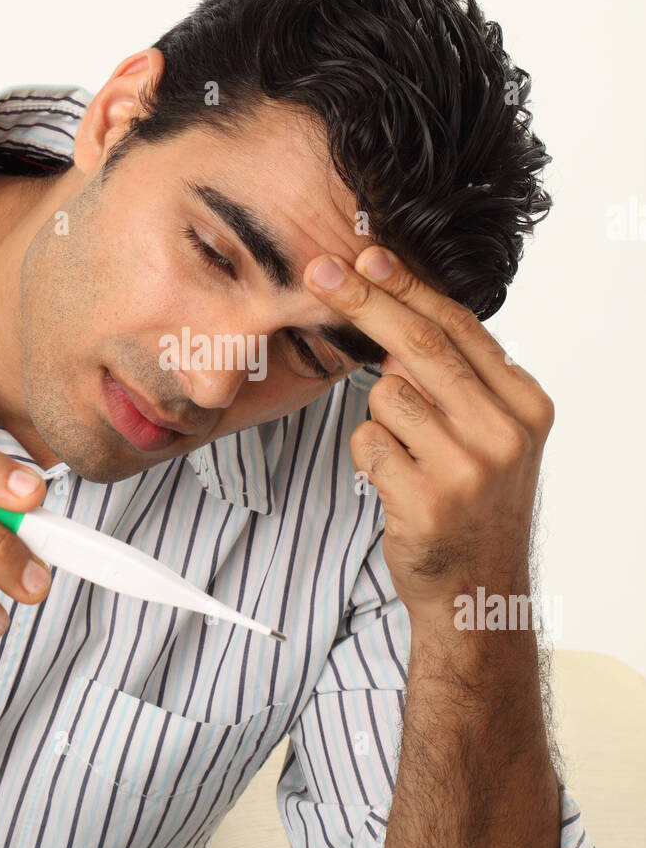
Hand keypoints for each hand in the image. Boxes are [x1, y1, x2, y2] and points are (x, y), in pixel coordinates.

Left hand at [305, 247, 554, 618]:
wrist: (478, 591)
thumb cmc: (475, 502)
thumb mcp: (490, 434)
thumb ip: (456, 378)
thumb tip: (393, 310)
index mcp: (526, 405)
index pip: (460, 327)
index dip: (407, 287)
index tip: (367, 256)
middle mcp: (505, 432)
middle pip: (420, 346)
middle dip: (364, 302)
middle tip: (321, 272)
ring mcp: (469, 468)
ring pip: (386, 398)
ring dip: (380, 419)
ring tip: (409, 457)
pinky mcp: (427, 500)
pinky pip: (369, 444)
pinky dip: (371, 458)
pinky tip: (398, 486)